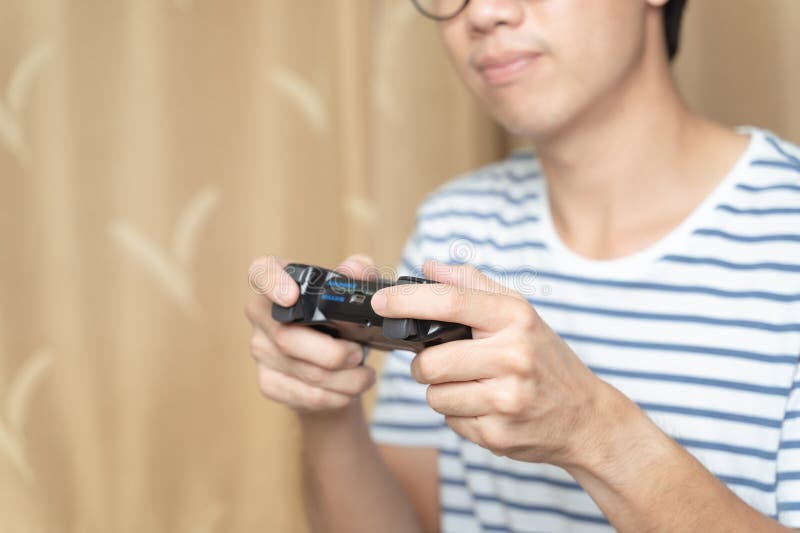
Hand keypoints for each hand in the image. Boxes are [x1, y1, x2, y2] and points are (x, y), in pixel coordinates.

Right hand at [245, 254, 377, 413]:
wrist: (335, 365)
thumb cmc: (341, 318)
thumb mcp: (356, 291)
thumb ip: (360, 272)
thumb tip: (353, 271)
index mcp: (279, 282)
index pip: (261, 272)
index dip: (272, 283)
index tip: (291, 297)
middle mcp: (261, 314)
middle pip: (287, 338)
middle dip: (332, 353)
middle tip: (358, 354)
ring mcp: (260, 350)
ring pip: (302, 371)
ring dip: (343, 379)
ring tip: (364, 375)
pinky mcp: (268, 382)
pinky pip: (304, 395)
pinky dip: (335, 397)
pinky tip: (348, 391)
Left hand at [370, 259, 622, 467]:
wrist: (586, 418)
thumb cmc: (546, 359)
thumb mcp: (520, 314)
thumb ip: (473, 285)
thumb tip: (429, 267)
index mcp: (515, 318)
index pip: (450, 302)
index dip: (406, 301)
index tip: (380, 302)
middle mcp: (513, 356)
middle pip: (429, 362)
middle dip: (424, 365)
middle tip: (443, 363)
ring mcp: (507, 399)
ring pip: (434, 396)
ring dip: (443, 392)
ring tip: (473, 386)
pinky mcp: (499, 435)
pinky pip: (451, 422)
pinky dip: (460, 415)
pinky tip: (486, 408)